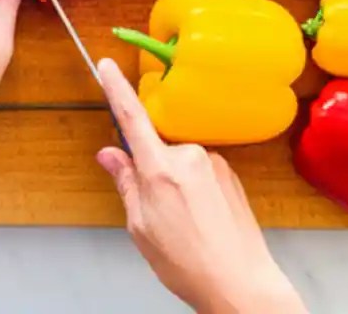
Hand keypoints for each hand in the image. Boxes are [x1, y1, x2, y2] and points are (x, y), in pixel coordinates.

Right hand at [95, 59, 306, 313]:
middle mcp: (191, 157)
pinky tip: (200, 221)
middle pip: (156, 148)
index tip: (106, 66)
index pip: (131, 117)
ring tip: (183, 225)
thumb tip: (110, 156)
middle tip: (156, 213)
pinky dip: (193, 191)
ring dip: (174, 184)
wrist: (241, 283)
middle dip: (149, 172)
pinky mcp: (231, 173)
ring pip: (179, 163)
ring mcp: (214, 163)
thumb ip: (125, 183)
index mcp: (161, 169)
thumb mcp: (140, 226)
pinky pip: (200, 172)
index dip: (116, 89)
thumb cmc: (189, 263)